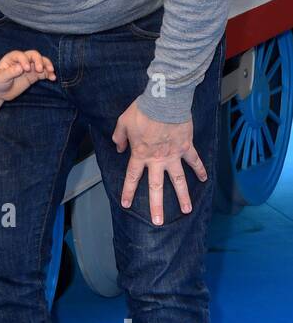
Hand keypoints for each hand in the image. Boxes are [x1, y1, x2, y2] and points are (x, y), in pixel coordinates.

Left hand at [0, 49, 55, 101]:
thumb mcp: (1, 78)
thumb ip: (10, 72)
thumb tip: (20, 68)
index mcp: (13, 58)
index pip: (22, 55)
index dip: (25, 60)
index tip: (26, 69)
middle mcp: (22, 60)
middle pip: (34, 55)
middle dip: (39, 61)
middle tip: (39, 70)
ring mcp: (29, 67)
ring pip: (41, 62)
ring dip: (47, 66)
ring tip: (51, 72)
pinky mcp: (33, 75)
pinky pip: (43, 73)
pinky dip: (48, 74)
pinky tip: (52, 78)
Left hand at [112, 100, 207, 223]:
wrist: (164, 101)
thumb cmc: (142, 111)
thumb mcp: (123, 122)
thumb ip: (119, 137)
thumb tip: (118, 147)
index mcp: (140, 155)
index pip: (132, 177)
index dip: (128, 191)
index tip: (126, 205)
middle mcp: (157, 160)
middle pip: (156, 187)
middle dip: (156, 205)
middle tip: (158, 221)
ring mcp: (173, 155)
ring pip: (179, 180)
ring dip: (183, 196)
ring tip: (187, 210)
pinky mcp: (186, 147)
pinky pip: (194, 160)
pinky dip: (200, 169)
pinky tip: (205, 179)